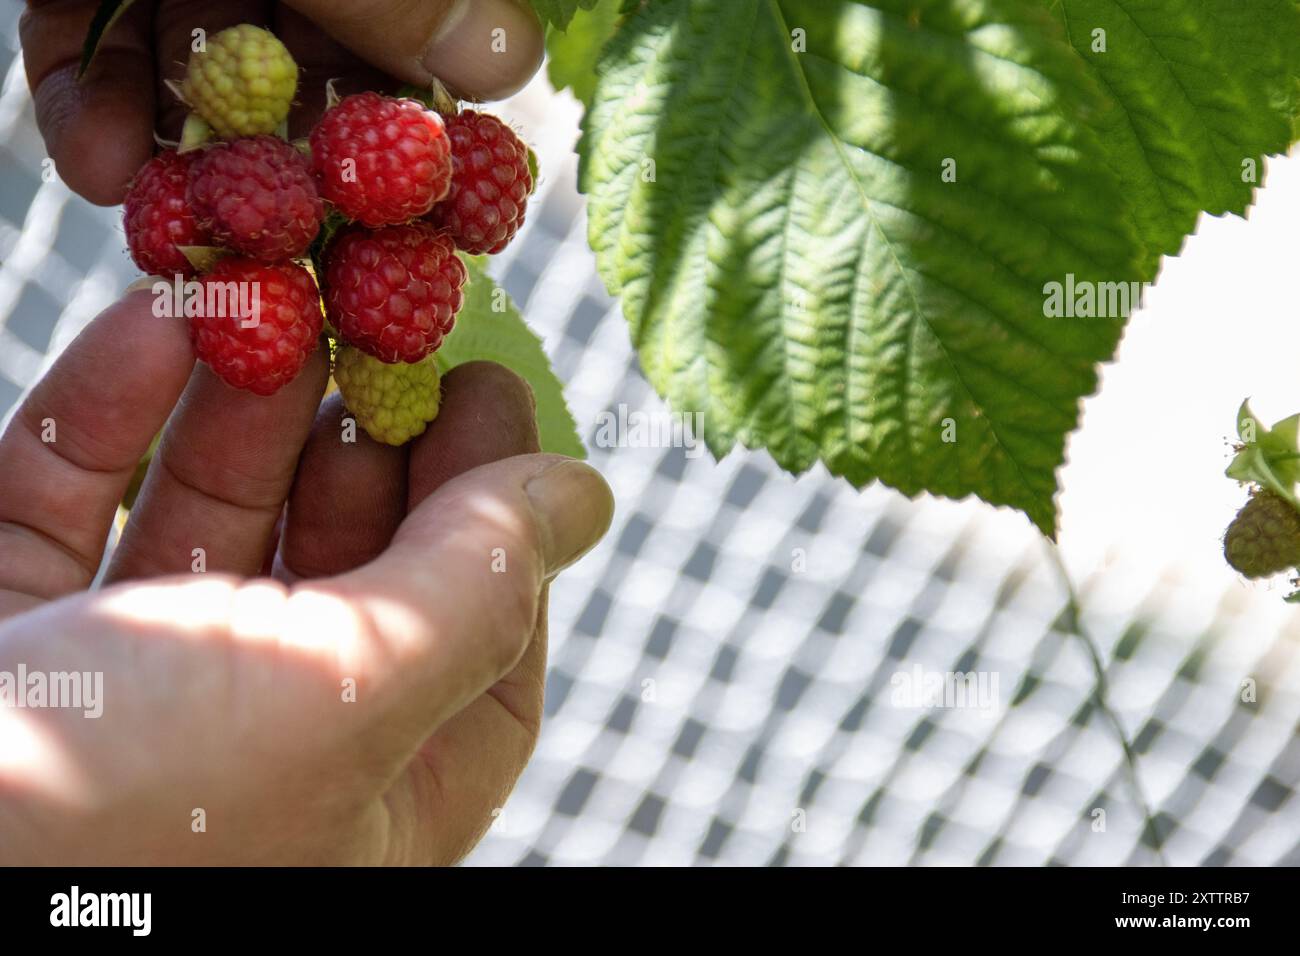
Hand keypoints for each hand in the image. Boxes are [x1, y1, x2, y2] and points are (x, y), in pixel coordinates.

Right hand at [0, 293, 612, 863]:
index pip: (482, 648)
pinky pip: (71, 504)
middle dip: (365, 441)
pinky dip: (110, 411)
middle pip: (348, 570)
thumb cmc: (128, 806)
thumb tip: (586, 497)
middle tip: (389, 325)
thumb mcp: (347, 686)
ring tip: (281, 298)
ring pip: (210, 521)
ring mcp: (127, 691)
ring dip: (243, 402)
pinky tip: (157, 319)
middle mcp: (257, 749)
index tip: (487, 394)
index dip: (497, 521)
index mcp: (368, 795)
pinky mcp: (13, 637)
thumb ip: (476, 584)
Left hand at [20, 0, 545, 204]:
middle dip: (301, 162)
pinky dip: (97, 99)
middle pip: (326, 51)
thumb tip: (509, 61)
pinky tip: (99, 165)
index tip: (429, 226)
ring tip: (164, 225)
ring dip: (189, 152)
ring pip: (210, 51)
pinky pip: (103, 22)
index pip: (435, 23)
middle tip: (289, 254)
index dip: (434, 125)